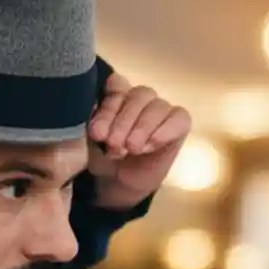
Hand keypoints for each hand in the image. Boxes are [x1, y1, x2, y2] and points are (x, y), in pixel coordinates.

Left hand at [87, 72, 190, 210]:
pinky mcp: (179, 124)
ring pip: (156, 106)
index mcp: (116, 94)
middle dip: (123, 123)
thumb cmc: (103, 156)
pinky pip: (178, 119)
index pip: (117, 84)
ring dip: (142, 128)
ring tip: (131, 149)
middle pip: (137, 96)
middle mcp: (139, 97)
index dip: (109, 107)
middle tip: (112, 145)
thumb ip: (92, 125)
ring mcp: (160, 108)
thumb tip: (95, 117)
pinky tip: (151, 145)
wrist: (117, 183)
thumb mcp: (90, 142)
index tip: (97, 133)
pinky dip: (165, 130)